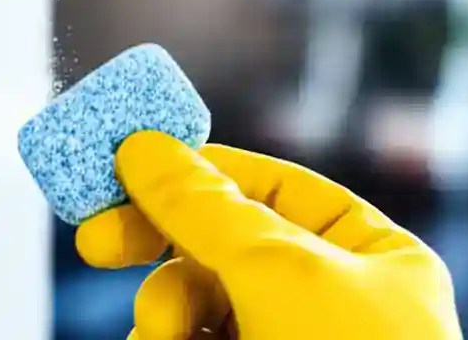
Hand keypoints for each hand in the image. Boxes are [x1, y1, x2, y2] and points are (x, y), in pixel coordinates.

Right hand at [75, 131, 461, 339]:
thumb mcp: (277, 273)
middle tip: (96, 241)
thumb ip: (204, 206)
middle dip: (158, 245)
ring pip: (193, 305)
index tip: (126, 166)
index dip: (200, 171)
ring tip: (162, 339)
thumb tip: (145, 148)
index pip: (273, 189)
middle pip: (221, 244)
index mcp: (372, 261)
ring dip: (161, 313)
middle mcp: (330, 305)